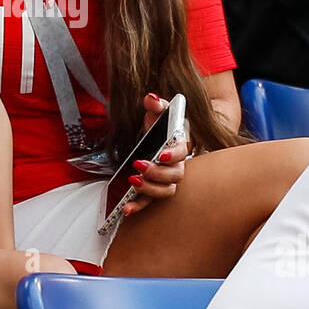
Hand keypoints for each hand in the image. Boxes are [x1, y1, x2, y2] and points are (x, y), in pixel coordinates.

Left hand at [123, 92, 191, 215]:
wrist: (154, 136)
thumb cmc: (159, 124)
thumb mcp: (157, 111)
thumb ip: (156, 104)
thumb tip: (151, 99)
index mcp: (179, 144)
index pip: (182, 151)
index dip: (173, 155)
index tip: (161, 154)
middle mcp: (176, 165)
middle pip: (175, 175)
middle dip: (157, 173)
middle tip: (139, 166)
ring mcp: (166, 179)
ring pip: (166, 191)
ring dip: (150, 190)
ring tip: (133, 183)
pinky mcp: (153, 188)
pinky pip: (150, 201)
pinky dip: (139, 206)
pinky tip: (126, 209)